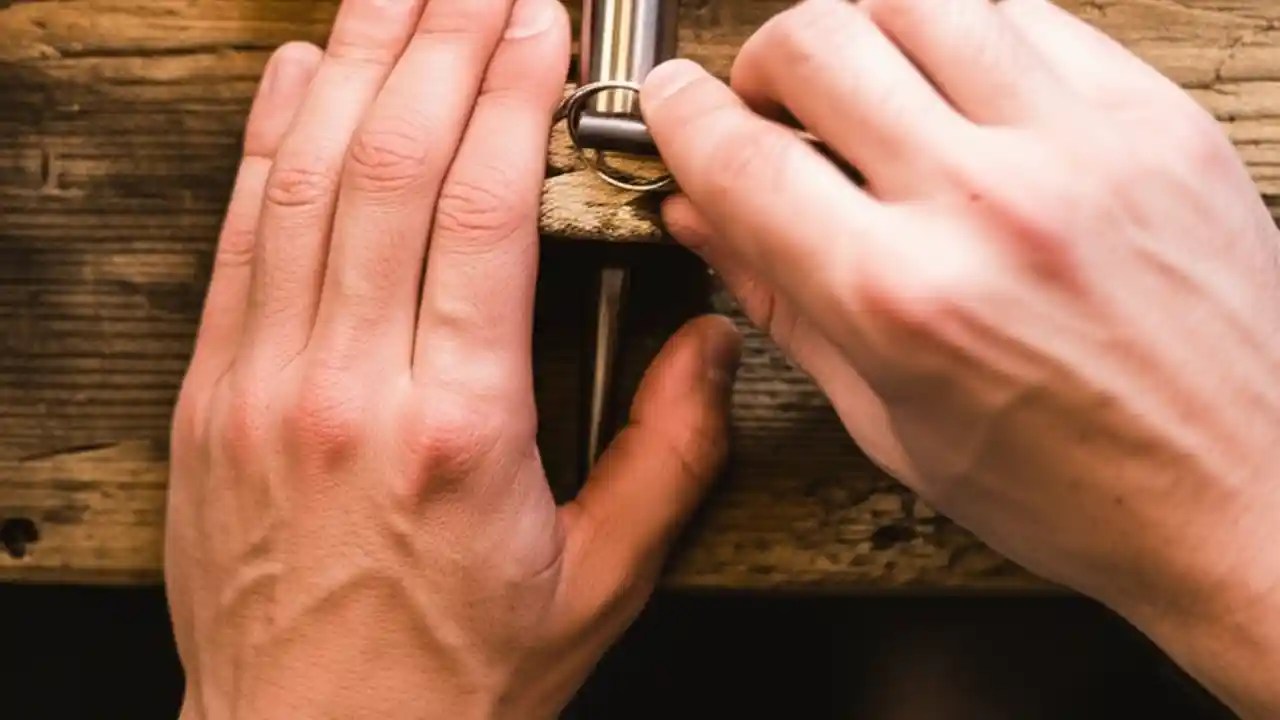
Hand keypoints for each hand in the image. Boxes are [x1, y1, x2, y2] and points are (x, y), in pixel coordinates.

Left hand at [164, 1, 740, 716]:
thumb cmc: (453, 678)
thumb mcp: (599, 583)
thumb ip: (669, 456)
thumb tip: (713, 347)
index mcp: (458, 429)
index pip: (481, 211)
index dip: (511, 95)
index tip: (537, 27)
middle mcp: (348, 389)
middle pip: (388, 165)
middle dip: (439, 44)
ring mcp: (263, 384)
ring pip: (303, 179)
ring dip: (355, 65)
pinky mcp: (212, 395)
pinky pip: (238, 236)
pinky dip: (266, 140)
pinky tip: (301, 77)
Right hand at [641, 0, 1279, 714]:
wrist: (1252, 492)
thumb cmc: (1078, 487)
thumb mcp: (891, 422)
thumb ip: (783, 301)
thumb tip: (704, 217)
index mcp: (904, 301)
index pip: (742, 158)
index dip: (681, 116)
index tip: (673, 105)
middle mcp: (989, 203)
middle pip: (816, 39)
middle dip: (762, 62)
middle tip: (772, 105)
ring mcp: (1083, 144)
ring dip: (861, 29)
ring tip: (866, 86)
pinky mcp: (1155, 115)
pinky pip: (1027, 13)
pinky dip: (964, 33)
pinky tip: (960, 88)